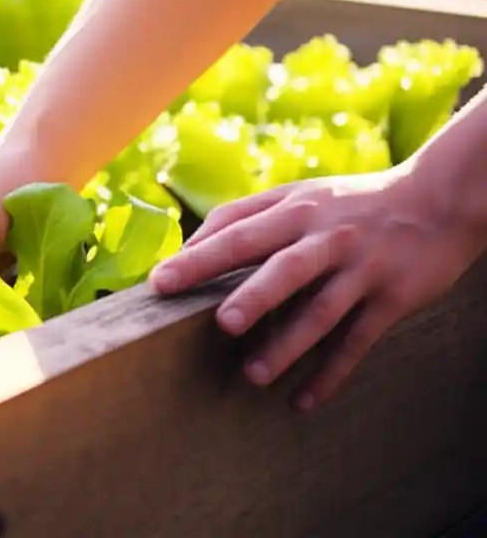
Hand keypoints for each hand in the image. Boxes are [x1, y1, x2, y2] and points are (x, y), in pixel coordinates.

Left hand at [149, 168, 484, 410]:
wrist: (438, 200)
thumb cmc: (348, 203)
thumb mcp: (299, 197)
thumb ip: (245, 216)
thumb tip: (188, 246)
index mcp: (295, 210)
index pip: (239, 231)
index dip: (199, 256)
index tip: (160, 283)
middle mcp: (327, 237)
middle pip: (285, 267)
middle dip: (253, 296)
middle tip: (222, 324)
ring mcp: (361, 268)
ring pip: (322, 311)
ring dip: (289, 345)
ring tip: (254, 376)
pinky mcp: (392, 297)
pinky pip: (357, 340)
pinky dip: (331, 374)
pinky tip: (302, 401)